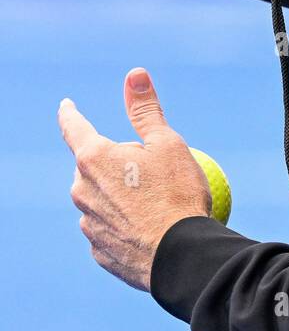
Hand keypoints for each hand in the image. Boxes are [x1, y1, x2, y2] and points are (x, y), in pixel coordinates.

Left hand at [58, 68, 211, 292]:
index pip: (74, 127)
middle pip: (93, 167)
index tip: (66, 106)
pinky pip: (109, 229)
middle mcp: (82, 190)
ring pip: (100, 200)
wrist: (180, 256)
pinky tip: (149, 229)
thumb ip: (145, 110)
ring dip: (119, 196)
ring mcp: (88, 224)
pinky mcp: (99, 251)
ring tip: (155, 205)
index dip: (70, 113)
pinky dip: (125, 224)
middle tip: (151, 173)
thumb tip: (134, 75)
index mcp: (94, 158)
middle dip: (113, 164)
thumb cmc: (176, 194)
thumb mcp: (167, 143)